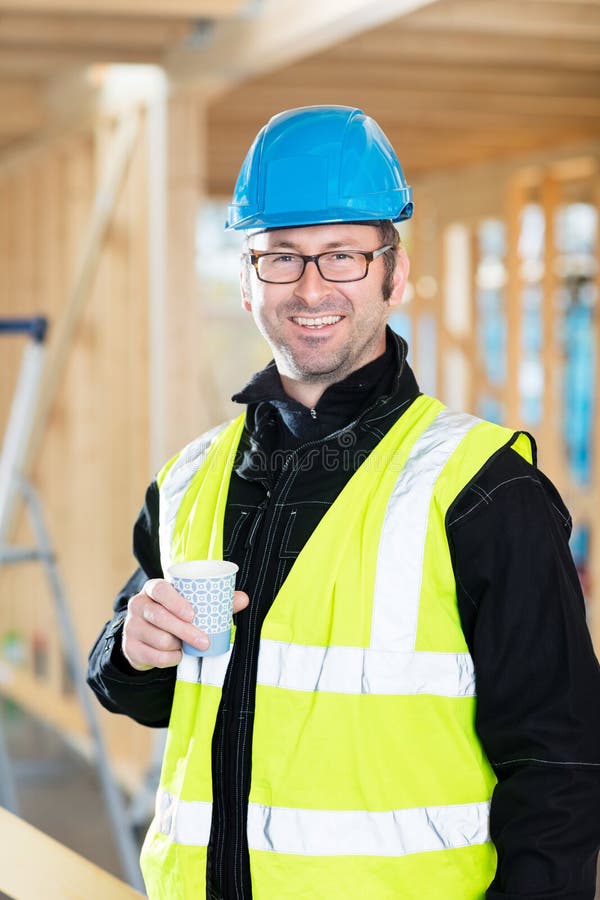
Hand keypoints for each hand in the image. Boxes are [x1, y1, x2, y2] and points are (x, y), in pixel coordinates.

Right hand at [122, 578, 249, 671]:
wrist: (145, 636)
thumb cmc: (174, 614)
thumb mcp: (189, 604)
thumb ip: (215, 601)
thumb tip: (244, 598)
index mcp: (153, 589)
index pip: (160, 590)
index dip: (175, 601)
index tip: (193, 614)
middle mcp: (138, 605)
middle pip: (160, 617)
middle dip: (185, 631)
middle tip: (204, 641)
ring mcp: (132, 626)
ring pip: (159, 639)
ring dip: (177, 645)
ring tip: (185, 644)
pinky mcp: (130, 647)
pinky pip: (155, 657)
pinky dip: (170, 659)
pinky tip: (176, 654)